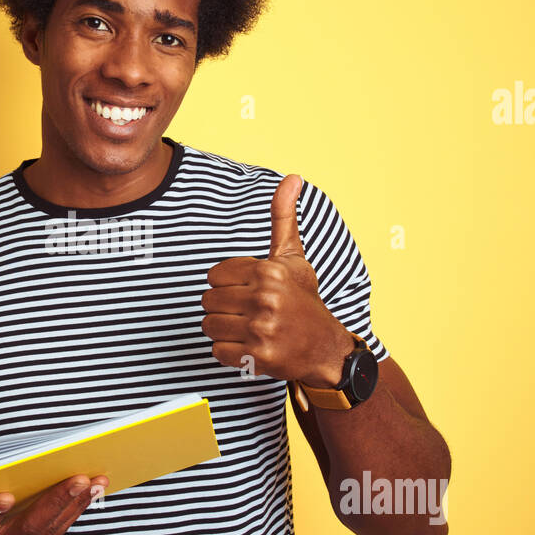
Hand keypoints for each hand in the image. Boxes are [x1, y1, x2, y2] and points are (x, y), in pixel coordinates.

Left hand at [200, 173, 354, 386]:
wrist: (326, 348)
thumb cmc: (304, 300)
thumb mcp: (293, 258)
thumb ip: (283, 218)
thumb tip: (292, 178)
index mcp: (268, 271)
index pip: (214, 275)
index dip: (226, 284)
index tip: (247, 290)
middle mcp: (265, 298)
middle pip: (208, 300)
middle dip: (223, 307)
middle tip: (247, 312)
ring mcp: (261, 329)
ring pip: (209, 325)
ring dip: (223, 330)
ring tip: (247, 328)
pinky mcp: (257, 356)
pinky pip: (218, 351)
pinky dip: (230, 352)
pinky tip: (250, 346)